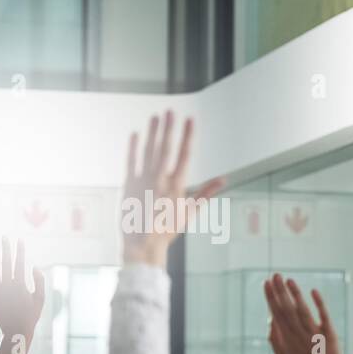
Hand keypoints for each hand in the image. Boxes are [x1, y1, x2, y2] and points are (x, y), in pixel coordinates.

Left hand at [0, 238, 45, 344]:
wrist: (16, 331)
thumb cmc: (31, 316)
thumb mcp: (40, 299)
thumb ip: (39, 282)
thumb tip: (34, 267)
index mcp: (20, 285)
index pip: (19, 263)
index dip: (20, 251)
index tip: (20, 240)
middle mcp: (7, 285)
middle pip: (5, 263)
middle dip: (5, 249)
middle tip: (4, 237)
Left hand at [120, 111, 224, 266]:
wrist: (142, 242)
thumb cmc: (168, 229)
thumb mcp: (190, 212)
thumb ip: (206, 192)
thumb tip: (224, 180)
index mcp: (177, 185)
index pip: (185, 154)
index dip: (188, 135)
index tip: (191, 119)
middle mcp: (160, 179)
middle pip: (166, 147)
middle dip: (169, 127)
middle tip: (171, 110)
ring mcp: (142, 179)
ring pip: (149, 150)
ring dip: (153, 132)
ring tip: (156, 117)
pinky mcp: (128, 183)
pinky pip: (130, 160)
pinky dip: (132, 147)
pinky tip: (135, 134)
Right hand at [263, 273, 342, 353]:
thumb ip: (275, 339)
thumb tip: (270, 318)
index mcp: (287, 341)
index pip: (277, 314)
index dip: (271, 298)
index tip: (266, 283)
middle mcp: (300, 336)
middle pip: (288, 310)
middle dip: (280, 292)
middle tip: (274, 275)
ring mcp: (315, 336)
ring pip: (303, 312)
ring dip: (295, 295)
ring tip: (288, 279)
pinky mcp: (330, 336)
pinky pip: (324, 317)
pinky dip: (319, 305)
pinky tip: (313, 291)